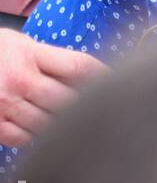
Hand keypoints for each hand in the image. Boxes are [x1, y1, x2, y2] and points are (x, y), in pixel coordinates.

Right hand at [0, 31, 105, 145]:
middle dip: (89, 107)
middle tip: (107, 112)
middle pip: (69, 100)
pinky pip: (25, 139)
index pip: (80, 68)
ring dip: (65, 125)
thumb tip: (91, 75)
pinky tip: (44, 131)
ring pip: (50, 124)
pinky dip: (37, 137)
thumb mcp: (19, 43)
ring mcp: (4, 104)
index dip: (105, 78)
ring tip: (80, 125)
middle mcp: (18, 79)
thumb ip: (50, 58)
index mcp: (29, 53)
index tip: (120, 84)